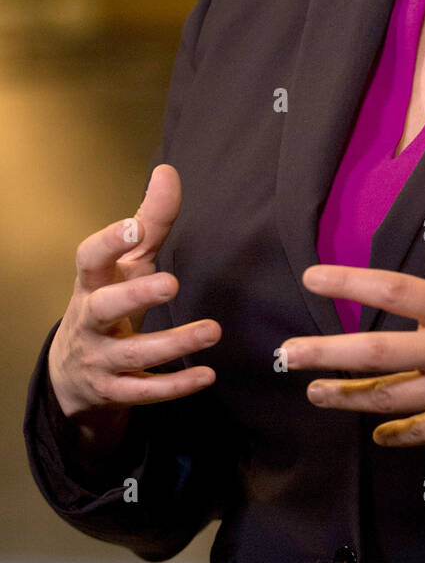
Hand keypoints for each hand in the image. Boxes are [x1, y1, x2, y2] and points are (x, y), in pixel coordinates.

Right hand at [48, 164, 221, 426]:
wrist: (74, 372)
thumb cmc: (110, 299)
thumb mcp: (126, 264)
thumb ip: (150, 222)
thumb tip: (167, 171)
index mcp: (92, 282)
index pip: (90, 258)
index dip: (109, 242)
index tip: (134, 226)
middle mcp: (90, 320)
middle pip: (103, 307)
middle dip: (135, 295)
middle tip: (172, 282)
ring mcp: (100, 359)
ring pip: (132, 355)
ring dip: (173, 344)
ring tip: (212, 330)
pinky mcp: (115, 391)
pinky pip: (144, 391)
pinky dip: (175, 386)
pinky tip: (207, 375)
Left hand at [280, 160, 424, 445]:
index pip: (392, 291)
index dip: (348, 283)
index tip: (311, 278)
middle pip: (374, 355)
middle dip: (324, 355)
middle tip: (283, 356)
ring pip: (389, 399)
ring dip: (346, 397)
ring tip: (312, 392)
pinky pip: (423, 432)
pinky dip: (396, 435)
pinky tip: (375, 435)